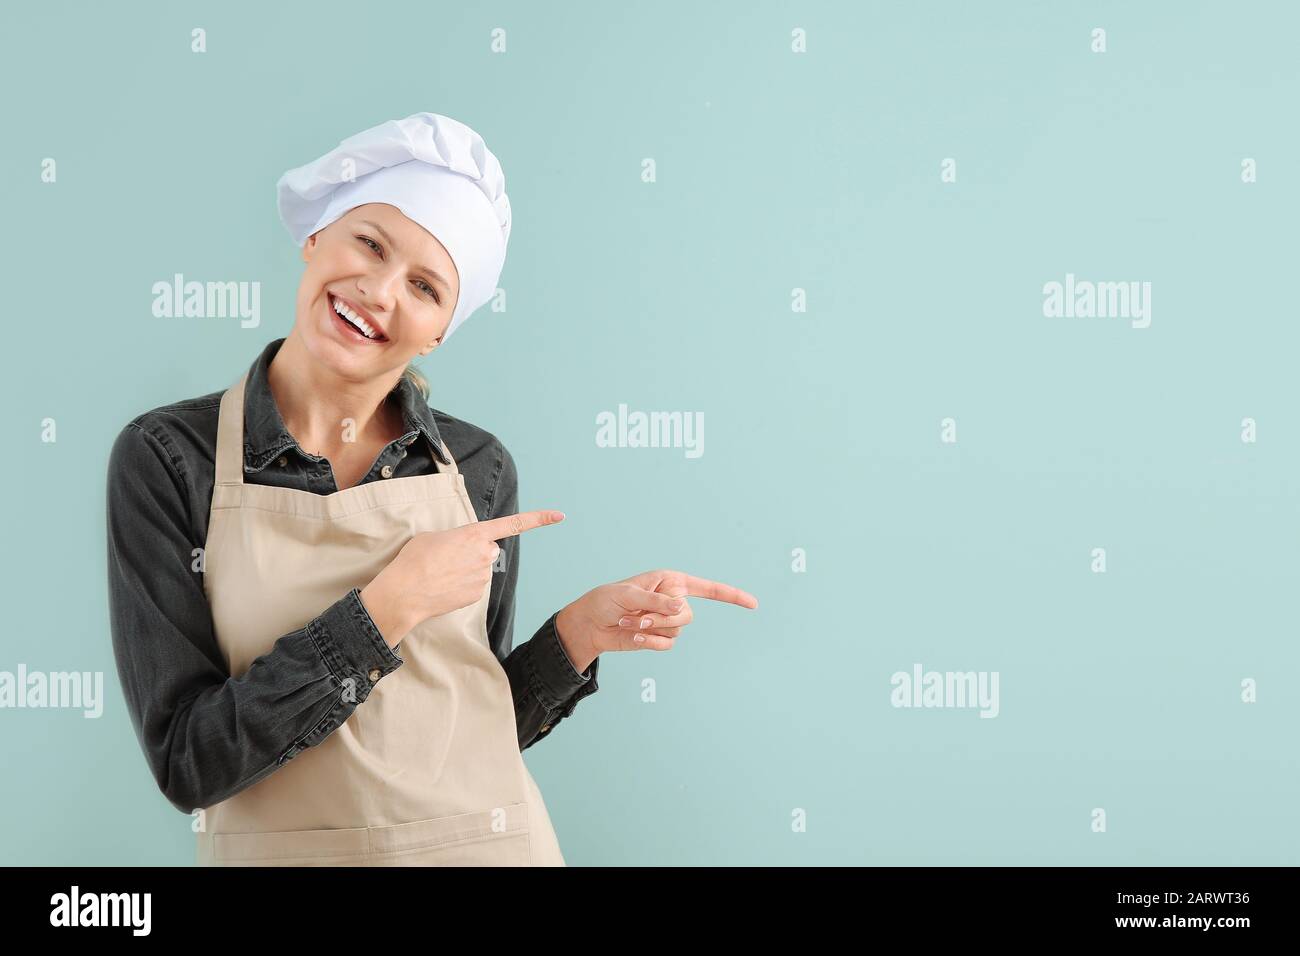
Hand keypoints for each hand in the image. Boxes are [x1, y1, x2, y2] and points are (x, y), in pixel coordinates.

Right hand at [361, 509, 565, 646]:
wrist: (405, 592)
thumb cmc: (414, 560)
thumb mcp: (433, 536)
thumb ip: (457, 539)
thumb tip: (461, 550)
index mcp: (475, 534)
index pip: (514, 524)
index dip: (538, 519)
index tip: (559, 516)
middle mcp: (485, 554)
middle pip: (487, 550)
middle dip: (474, 552)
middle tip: (448, 558)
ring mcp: (483, 576)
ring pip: (480, 569)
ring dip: (466, 570)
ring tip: (441, 573)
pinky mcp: (478, 595)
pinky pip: (474, 586)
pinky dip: (462, 586)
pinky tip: (444, 586)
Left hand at [554, 568, 757, 670]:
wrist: (590, 623)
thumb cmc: (607, 600)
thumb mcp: (629, 594)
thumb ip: (657, 602)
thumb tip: (682, 609)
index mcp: (671, 581)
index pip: (708, 589)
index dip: (731, 596)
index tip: (753, 604)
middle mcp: (674, 600)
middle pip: (688, 616)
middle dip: (661, 618)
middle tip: (635, 614)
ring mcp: (667, 621)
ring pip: (676, 632)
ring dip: (649, 629)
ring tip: (627, 621)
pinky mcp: (658, 637)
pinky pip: (665, 645)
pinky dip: (647, 641)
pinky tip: (631, 634)